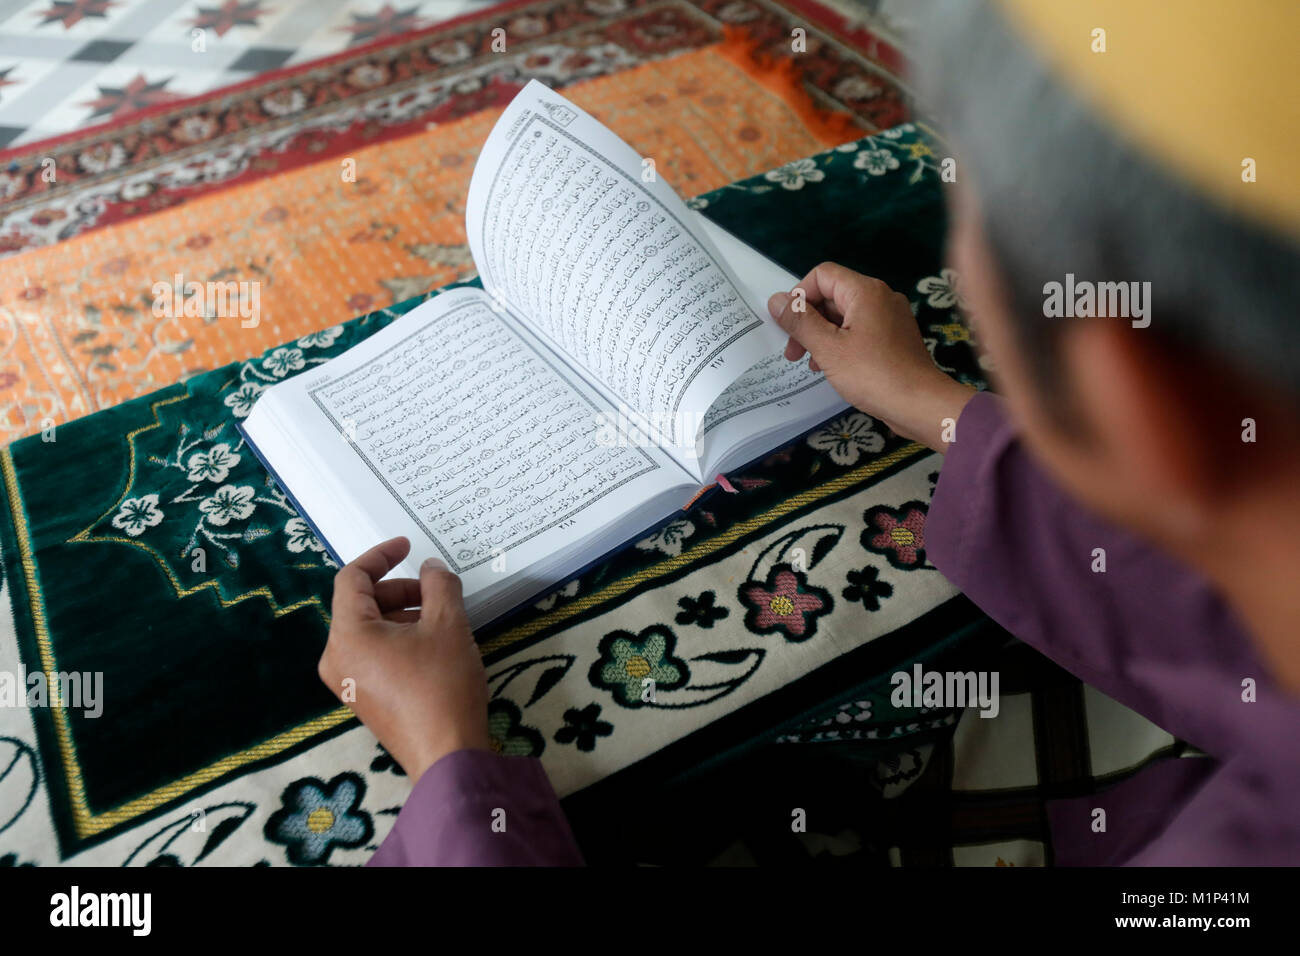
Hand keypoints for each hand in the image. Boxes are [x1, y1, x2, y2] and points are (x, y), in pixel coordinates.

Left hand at [319, 536, 490, 780]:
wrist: (447, 755)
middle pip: (360, 604)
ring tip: (441, 619)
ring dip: (402, 614)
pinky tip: (432, 645)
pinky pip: (373, 654)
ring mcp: (346, 682)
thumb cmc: (443, 686)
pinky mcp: (362, 698)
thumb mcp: (449, 625)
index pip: (352, 579)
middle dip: (398, 590)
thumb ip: (439, 586)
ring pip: (369, 629)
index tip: (408, 546)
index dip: (381, 556)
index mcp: (347, 635)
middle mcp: (336, 657)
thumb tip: (432, 569)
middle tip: (435, 591)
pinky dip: (398, 638)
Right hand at [767, 262, 976, 451]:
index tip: (787, 325)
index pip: (822, 275)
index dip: (799, 295)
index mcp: (865, 291)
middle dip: (808, 320)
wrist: (919, 404)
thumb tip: (776, 300)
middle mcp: (881, 297)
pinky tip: (832, 367)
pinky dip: (840, 343)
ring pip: (844, 316)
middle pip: (833, 296)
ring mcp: (890, 317)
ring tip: (810, 363)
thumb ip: (799, 321)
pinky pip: (859, 331)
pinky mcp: (894, 338)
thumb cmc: (873, 375)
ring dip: (821, 335)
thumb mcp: (828, 348)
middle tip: (793, 351)